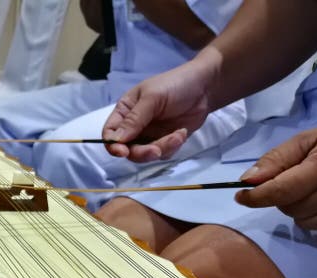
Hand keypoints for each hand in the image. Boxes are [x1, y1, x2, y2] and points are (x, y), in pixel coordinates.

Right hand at [102, 54, 218, 161]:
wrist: (206, 87)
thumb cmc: (176, 84)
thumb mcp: (152, 98)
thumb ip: (134, 119)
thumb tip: (116, 140)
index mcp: (125, 111)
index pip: (110, 132)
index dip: (112, 145)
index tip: (123, 152)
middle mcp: (134, 125)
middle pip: (127, 149)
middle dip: (141, 152)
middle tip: (156, 150)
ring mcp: (149, 135)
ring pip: (145, 154)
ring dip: (161, 148)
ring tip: (178, 136)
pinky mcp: (164, 141)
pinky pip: (162, 154)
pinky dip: (172, 147)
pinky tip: (182, 132)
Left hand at [237, 125, 316, 235]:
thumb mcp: (311, 140)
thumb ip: (278, 159)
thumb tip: (247, 181)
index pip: (280, 191)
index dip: (255, 197)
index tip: (241, 195)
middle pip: (290, 208)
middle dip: (283, 198)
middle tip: (296, 181)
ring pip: (304, 222)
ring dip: (301, 210)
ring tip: (315, 190)